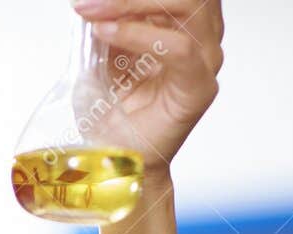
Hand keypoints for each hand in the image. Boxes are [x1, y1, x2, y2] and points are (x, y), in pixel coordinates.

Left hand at [71, 0, 224, 171]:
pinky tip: (106, 33)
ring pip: (187, 6)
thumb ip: (108, 20)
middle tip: (87, 2)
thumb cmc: (113, 111)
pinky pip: (179, 48)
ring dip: (131, 4)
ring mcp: (205, 61)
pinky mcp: (199, 87)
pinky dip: (139, 34)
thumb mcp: (104, 52)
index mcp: (182, 24)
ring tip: (93, 14)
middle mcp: (201, 38)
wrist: (117, 159)